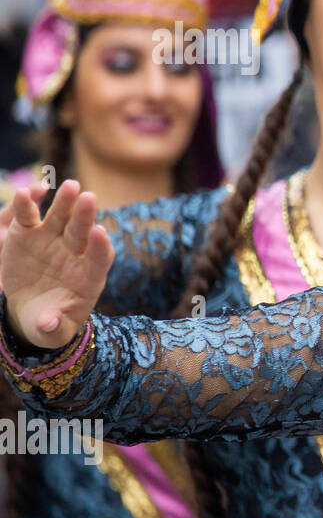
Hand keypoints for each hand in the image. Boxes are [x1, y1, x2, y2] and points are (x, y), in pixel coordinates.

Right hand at [1, 181, 112, 349]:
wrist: (32, 311)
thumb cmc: (51, 322)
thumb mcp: (53, 331)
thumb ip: (54, 327)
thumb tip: (49, 324)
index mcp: (89, 276)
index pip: (100, 258)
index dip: (101, 247)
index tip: (100, 233)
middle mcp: (74, 254)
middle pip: (83, 232)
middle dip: (86, 216)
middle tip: (90, 197)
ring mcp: (52, 241)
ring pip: (61, 218)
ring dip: (65, 202)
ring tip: (69, 185)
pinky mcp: (28, 235)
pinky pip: (29, 217)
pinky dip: (27, 205)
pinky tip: (26, 192)